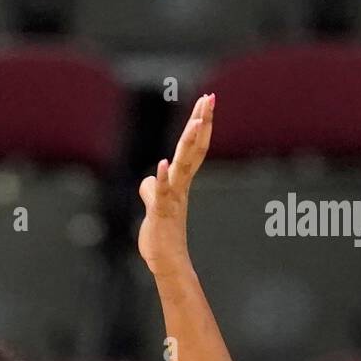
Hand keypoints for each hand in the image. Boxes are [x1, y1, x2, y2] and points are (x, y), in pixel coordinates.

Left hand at [137, 93, 213, 276]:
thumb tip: (150, 179)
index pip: (193, 148)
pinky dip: (163, 178)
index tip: (207, 102)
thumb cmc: (161, 236)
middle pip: (193, 149)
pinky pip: (162, 192)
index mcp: (179, 182)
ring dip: (189, 143)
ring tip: (196, 121)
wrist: (165, 262)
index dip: (200, 125)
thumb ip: (152, 189)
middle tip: (210, 98)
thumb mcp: (153, 206)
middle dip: (201, 123)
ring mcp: (172, 198)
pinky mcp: (161, 213)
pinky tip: (163, 163)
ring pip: (183, 166)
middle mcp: (179, 186)